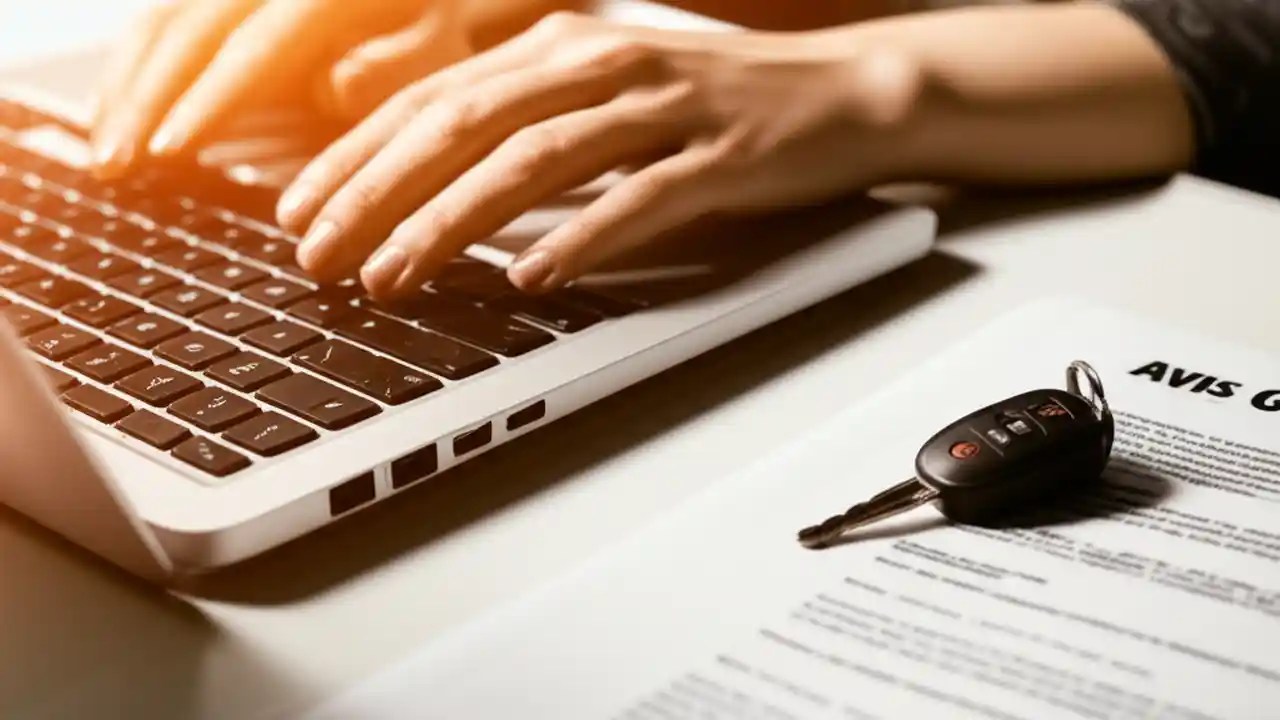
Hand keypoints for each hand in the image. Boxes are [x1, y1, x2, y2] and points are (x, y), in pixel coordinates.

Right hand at [91, 0, 472, 177]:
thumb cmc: (455, 24)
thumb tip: (332, 87)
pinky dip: (140, 66)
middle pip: (193, 23)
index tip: (169, 148)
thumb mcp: (446, 46)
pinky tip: (121, 114)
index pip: (256, 41)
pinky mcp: (241, 1)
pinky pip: (175, 17)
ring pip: (171, 15)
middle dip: (144, 95)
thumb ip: (396, 66)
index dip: (209, 96)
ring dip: (128, 84)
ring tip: (105, 153)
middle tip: (113, 167)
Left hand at [279, 12, 927, 298]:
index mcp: (559, 45)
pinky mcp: (719, 155)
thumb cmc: (709, 104)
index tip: (298, 213)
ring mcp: (662, 107)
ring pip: (536, 160)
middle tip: (317, 256)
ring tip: (394, 277)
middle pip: (465, 125)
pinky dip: (580, 237)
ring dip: (454, 221)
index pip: (433, 100)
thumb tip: (422, 167)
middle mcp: (601, 62)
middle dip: (377, 193)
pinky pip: (639, 198)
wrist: (842, 91)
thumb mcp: (601, 93)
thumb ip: (519, 117)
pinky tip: (532, 278)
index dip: (355, 157)